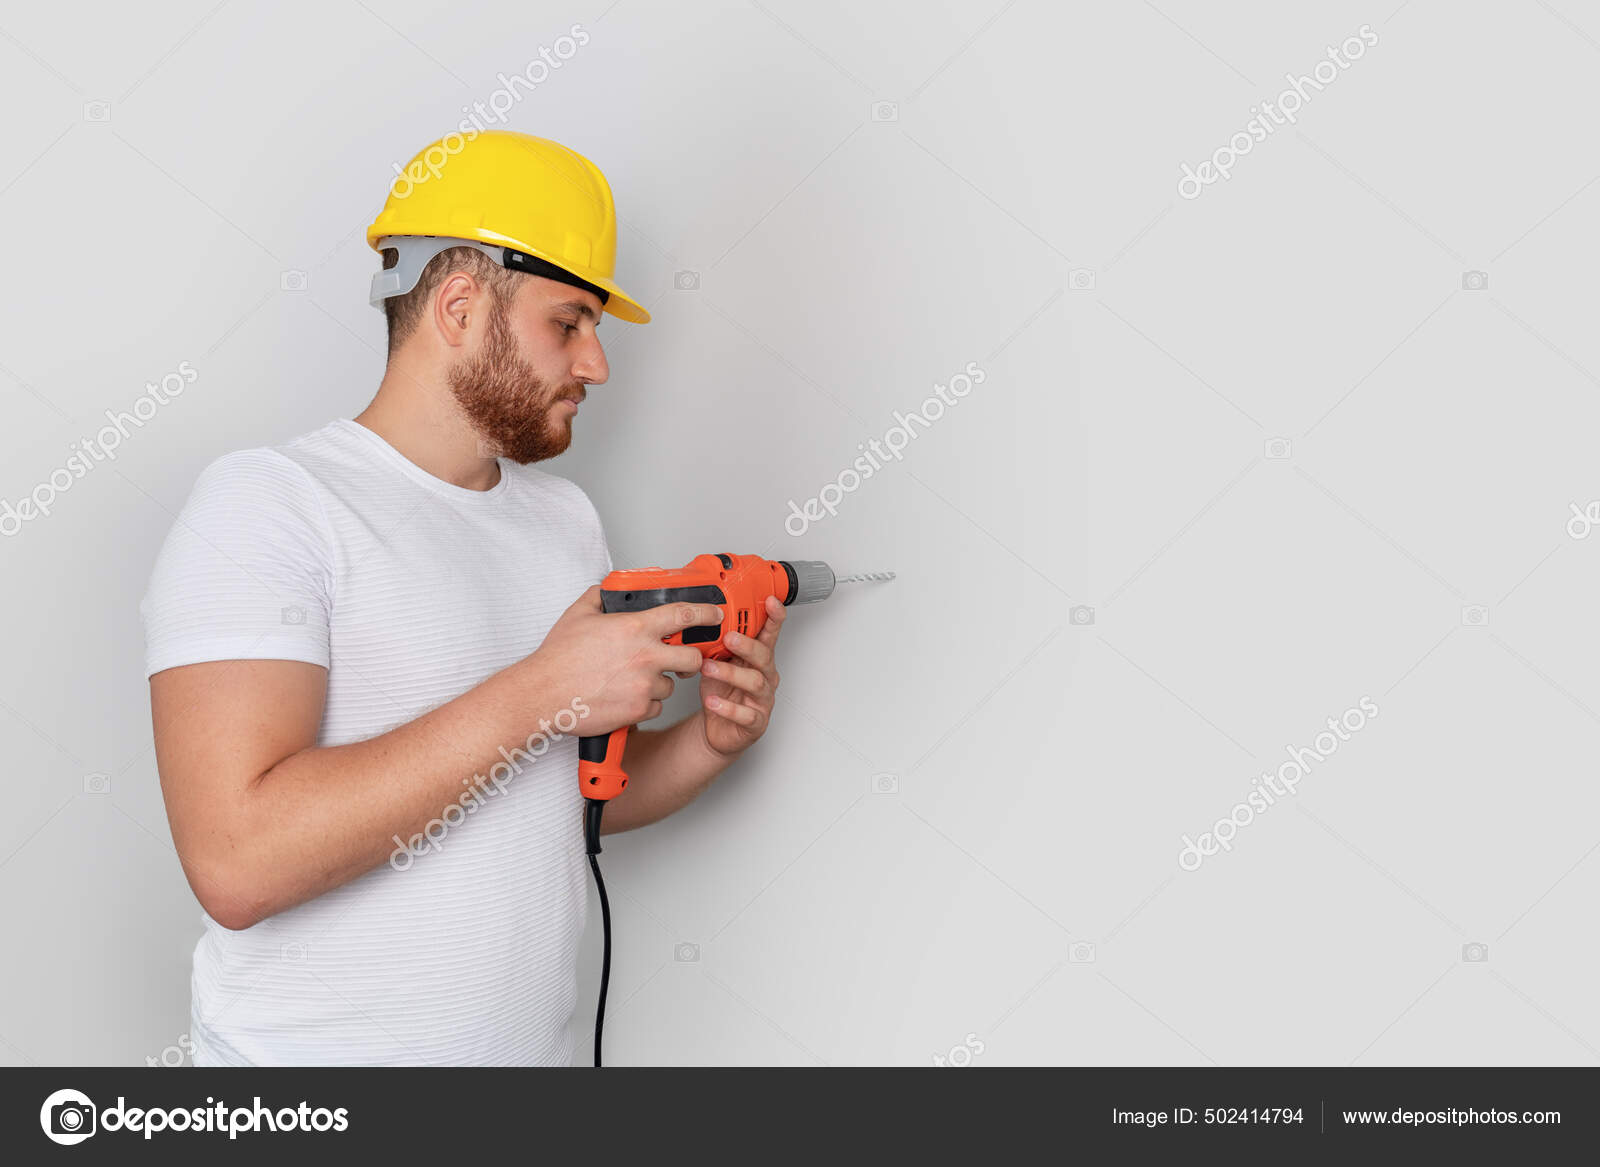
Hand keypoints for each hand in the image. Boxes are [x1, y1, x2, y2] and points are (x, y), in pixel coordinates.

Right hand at [532, 586, 712, 735]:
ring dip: (659, 683)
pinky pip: (656, 707)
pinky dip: (646, 704)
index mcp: (636, 628)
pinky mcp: (639, 709)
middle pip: (692, 657)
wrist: (544, 694)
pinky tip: (625, 697)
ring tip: (633, 680)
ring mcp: (645, 685)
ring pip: (671, 685)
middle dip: (689, 658)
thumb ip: (598, 597)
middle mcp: (647, 656)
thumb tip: (606, 591)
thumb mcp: (577, 615)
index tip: (715, 614)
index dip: (705, 613)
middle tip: (679, 659)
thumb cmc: (558, 659)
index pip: (683, 615)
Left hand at [697, 594, 784, 758]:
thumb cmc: (721, 692)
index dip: (773, 618)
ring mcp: (762, 700)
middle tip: (729, 637)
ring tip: (707, 668)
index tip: (770, 601)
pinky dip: (728, 708)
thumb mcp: (718, 663)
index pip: (769, 635)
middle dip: (747, 645)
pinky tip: (712, 702)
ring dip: (730, 673)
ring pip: (755, 683)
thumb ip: (717, 645)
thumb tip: (704, 621)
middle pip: (764, 656)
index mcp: (758, 659)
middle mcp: (765, 677)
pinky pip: (745, 715)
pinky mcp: (755, 723)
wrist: (717, 727)